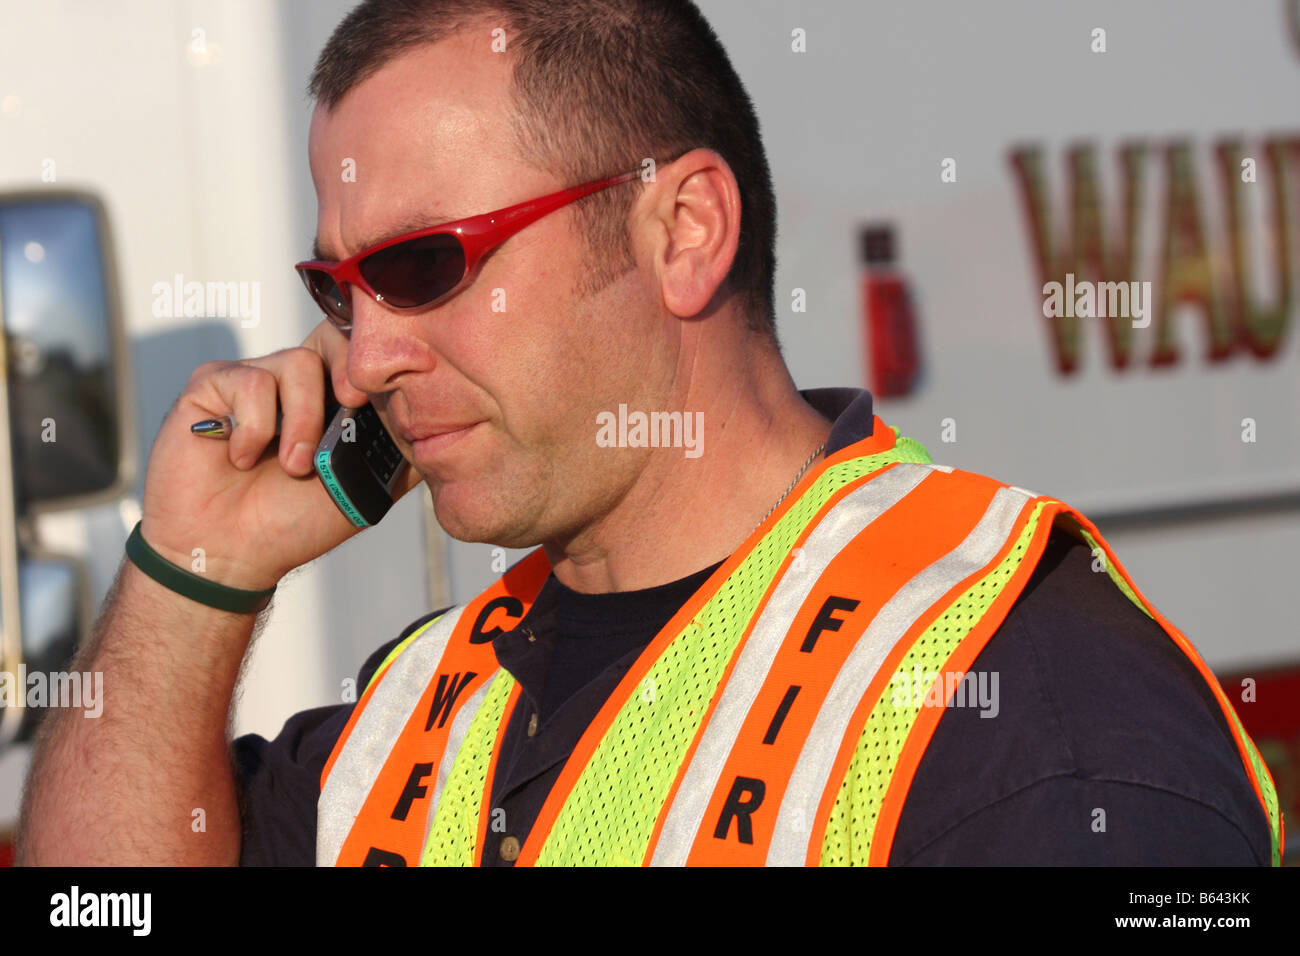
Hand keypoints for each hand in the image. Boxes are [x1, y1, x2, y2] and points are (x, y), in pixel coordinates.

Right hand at [137, 321, 423, 590]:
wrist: (233, 552)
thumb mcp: (367, 488)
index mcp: (332, 397)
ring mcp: (253, 379)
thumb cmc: (293, 522)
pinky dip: (254, 428)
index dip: (376, 360)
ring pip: (296, 363)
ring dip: (301, 422)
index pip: (361, 350)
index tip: (378, 396)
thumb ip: (400, 454)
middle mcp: (294, 380)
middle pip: (332, 335)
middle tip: (349, 406)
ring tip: (292, 466)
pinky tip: (242, 459)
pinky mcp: (211, 387)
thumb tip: (452, 429)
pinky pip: (247, 382)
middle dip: (348, 368)